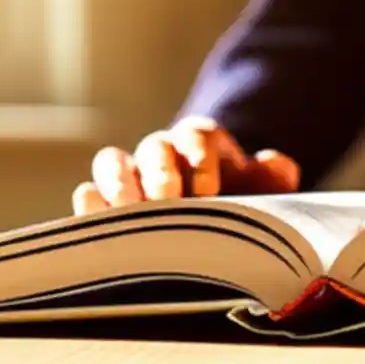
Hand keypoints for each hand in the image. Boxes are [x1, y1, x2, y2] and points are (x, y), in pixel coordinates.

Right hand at [71, 117, 299, 214]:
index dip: (201, 160)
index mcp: (201, 141)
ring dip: (117, 185)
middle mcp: (161, 152)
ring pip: (112, 163)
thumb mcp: (263, 188)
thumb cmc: (239, 199)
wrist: (212, 215)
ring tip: (126, 211)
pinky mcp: (104, 201)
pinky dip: (91, 206)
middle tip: (167, 202)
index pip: (198, 137)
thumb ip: (274, 176)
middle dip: (160, 173)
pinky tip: (98, 226)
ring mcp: (129, 175)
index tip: (209, 191)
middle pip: (154, 148)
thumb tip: (276, 164)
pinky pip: (89, 194)